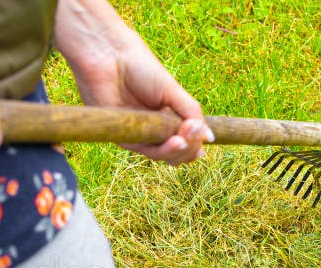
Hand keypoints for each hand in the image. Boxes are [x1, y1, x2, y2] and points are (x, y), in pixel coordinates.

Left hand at [55, 0, 212, 165]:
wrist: (111, 57)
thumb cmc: (140, 67)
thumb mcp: (173, 91)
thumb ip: (191, 114)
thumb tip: (209, 137)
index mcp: (166, 115)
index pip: (185, 140)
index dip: (195, 144)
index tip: (205, 137)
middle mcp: (153, 127)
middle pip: (175, 152)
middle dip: (189, 148)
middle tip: (192, 135)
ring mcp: (139, 133)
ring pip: (162, 155)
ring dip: (178, 152)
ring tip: (184, 140)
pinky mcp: (123, 137)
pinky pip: (145, 150)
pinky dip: (163, 149)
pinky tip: (175, 141)